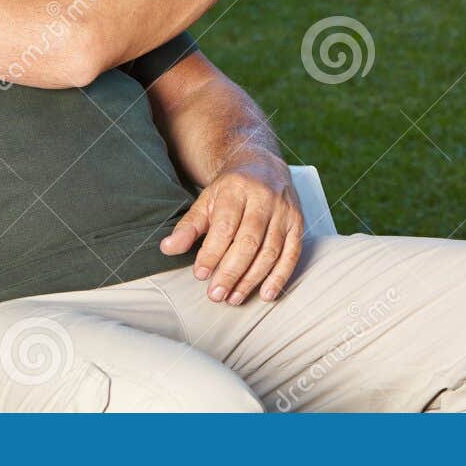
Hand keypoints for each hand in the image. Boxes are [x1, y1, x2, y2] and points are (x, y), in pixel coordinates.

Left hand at [159, 154, 304, 303]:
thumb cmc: (231, 190)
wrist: (264, 167)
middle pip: (249, 241)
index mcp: (237, 189)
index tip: (200, 274)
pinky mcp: (298, 223)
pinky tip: (265, 294)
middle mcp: (264, 198)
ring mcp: (285, 211)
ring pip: (270, 250)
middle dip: (231, 271)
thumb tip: (167, 248)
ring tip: (233, 298)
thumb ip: (189, 226)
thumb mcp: (207, 201)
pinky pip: (292, 253)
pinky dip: (280, 276)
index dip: (212, 252)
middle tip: (216, 295)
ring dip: (251, 279)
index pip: (225, 226)